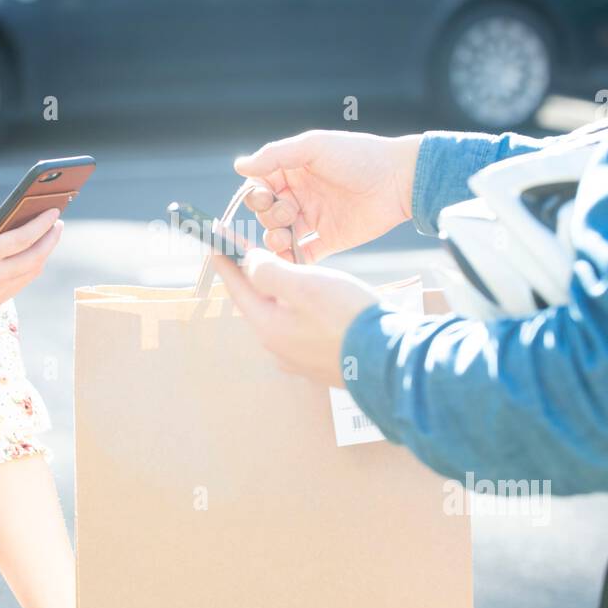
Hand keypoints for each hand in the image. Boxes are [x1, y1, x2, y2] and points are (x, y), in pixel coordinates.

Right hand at [0, 187, 62, 333]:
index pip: (22, 239)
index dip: (42, 224)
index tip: (54, 212)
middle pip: (36, 256)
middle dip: (51, 238)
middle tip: (58, 222)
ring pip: (33, 271)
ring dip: (45, 253)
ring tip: (48, 235)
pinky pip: (23, 281)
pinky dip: (32, 266)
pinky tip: (33, 252)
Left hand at [211, 247, 380, 387]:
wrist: (391, 359)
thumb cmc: (347, 318)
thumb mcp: (304, 284)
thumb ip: (269, 272)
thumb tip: (250, 263)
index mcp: (268, 327)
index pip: (237, 289)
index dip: (227, 263)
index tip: (216, 244)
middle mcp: (278, 347)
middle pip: (258, 303)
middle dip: (253, 277)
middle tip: (250, 252)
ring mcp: (299, 359)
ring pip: (280, 317)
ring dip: (278, 293)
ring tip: (284, 272)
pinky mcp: (320, 362)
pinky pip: (300, 330)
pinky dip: (298, 310)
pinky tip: (313, 302)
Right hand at [234, 130, 421, 262]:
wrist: (399, 180)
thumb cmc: (358, 155)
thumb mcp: (313, 147)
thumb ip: (275, 156)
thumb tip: (238, 165)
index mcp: (292, 171)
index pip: (259, 186)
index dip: (256, 195)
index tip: (264, 197)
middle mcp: (299, 195)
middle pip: (266, 213)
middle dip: (269, 216)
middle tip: (288, 212)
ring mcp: (313, 219)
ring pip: (279, 236)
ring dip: (275, 240)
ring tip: (285, 238)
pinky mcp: (328, 241)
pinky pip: (303, 255)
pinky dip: (293, 260)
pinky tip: (291, 259)